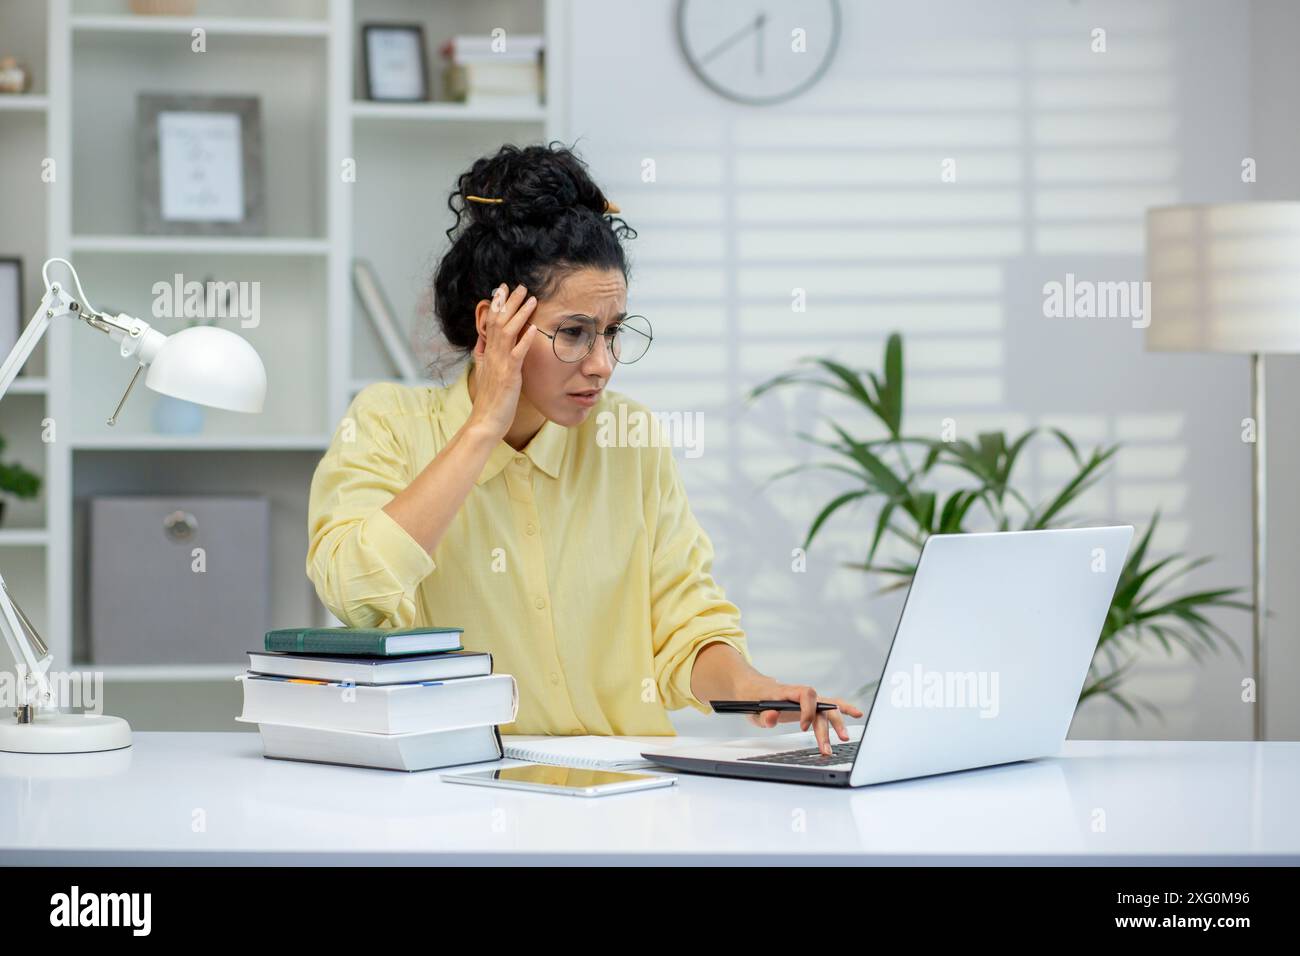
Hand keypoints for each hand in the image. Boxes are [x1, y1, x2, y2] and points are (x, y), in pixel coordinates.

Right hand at [467, 282, 539, 440]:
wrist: (485, 421)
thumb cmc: (489, 400)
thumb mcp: (484, 373)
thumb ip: (483, 356)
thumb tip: (481, 342)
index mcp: (486, 353)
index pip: (490, 322)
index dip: (497, 305)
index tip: (503, 289)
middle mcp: (491, 354)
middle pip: (499, 321)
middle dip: (510, 302)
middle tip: (520, 286)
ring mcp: (499, 363)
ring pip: (507, 332)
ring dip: (520, 314)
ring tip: (531, 299)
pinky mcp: (508, 375)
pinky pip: (517, 353)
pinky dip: (525, 339)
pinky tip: (533, 327)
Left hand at [733, 676, 864, 756]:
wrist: (752, 688)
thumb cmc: (752, 698)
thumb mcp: (752, 709)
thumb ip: (763, 715)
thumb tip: (772, 717)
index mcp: (787, 692)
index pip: (805, 695)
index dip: (808, 710)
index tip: (803, 727)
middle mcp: (800, 695)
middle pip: (820, 705)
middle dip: (826, 725)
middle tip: (827, 746)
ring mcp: (806, 700)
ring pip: (827, 708)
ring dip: (836, 724)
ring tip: (844, 739)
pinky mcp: (809, 706)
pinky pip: (828, 706)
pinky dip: (842, 709)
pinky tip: (856, 714)